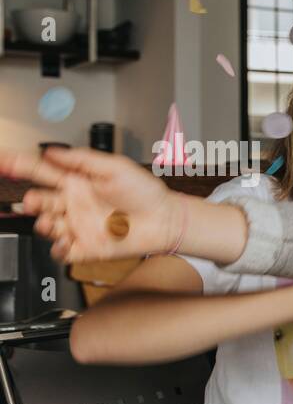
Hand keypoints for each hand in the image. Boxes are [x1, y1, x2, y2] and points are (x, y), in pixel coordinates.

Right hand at [0, 146, 181, 261]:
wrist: (165, 220)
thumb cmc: (146, 192)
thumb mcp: (114, 167)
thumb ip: (82, 160)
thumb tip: (53, 151)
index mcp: (77, 182)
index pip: (40, 172)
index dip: (19, 165)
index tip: (4, 160)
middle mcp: (74, 204)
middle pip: (39, 201)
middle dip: (31, 201)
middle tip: (35, 201)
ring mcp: (79, 226)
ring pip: (47, 227)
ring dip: (44, 224)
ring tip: (52, 221)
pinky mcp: (87, 247)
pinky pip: (63, 252)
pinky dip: (58, 248)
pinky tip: (65, 241)